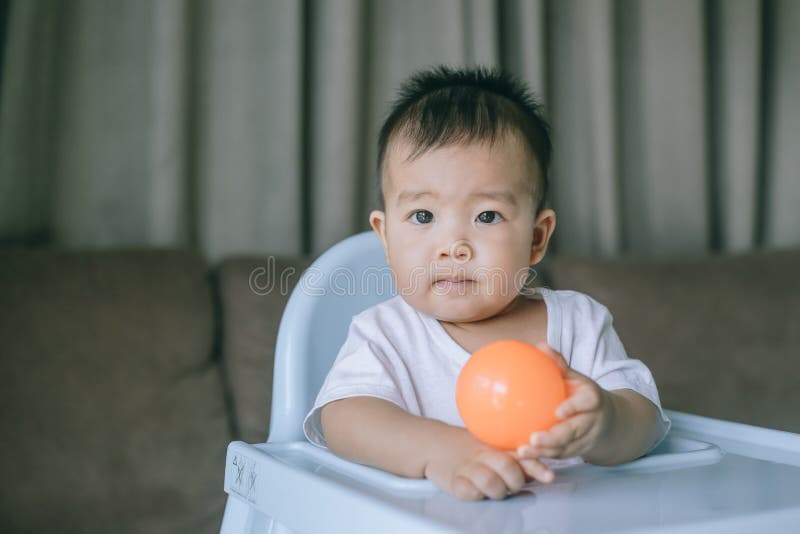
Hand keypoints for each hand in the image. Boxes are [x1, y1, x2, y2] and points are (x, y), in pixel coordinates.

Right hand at [424, 426, 555, 499]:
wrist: (434, 445)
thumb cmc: (469, 450)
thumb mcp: (493, 449)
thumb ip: (517, 461)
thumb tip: (543, 473)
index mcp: (497, 447)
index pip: (521, 455)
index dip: (536, 466)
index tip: (548, 477)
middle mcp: (484, 455)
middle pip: (508, 467)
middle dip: (515, 482)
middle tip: (511, 485)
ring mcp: (468, 467)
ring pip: (491, 482)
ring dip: (496, 491)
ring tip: (492, 489)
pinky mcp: (454, 480)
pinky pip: (469, 492)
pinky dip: (475, 494)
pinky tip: (473, 488)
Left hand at [517, 343, 613, 460]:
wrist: (612, 423)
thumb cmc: (584, 395)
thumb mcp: (577, 378)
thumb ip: (560, 365)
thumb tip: (540, 345)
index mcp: (592, 400)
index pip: (587, 403)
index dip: (574, 407)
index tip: (558, 412)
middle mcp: (591, 422)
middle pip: (574, 431)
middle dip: (554, 438)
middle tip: (534, 438)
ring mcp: (585, 440)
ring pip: (565, 449)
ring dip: (544, 453)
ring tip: (522, 452)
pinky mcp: (577, 452)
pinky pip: (559, 457)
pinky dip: (542, 459)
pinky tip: (520, 456)